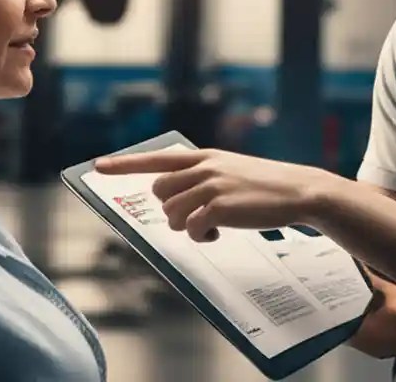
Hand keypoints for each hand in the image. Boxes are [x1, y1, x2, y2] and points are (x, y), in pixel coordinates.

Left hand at [93, 148, 340, 241]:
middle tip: (196, 216)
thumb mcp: (230, 170)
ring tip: (212, 225)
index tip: (97, 165)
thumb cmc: (263, 186)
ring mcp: (211, 186)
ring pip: (171, 214)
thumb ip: (201, 176)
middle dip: (171, 210)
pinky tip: (218, 234)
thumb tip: (172, 197)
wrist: (298, 191)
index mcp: (203, 156)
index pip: (155, 159)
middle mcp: (203, 167)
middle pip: (159, 193)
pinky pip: (191, 230)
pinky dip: (201, 237)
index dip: (124, 163)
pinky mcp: (220, 207)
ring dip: (186, 226)